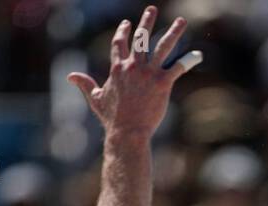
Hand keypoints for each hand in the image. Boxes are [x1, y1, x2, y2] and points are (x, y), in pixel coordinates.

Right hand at [67, 6, 200, 140]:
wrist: (127, 132)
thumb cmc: (112, 118)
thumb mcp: (95, 98)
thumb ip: (85, 84)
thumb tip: (70, 76)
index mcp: (117, 67)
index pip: (120, 42)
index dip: (123, 31)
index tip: (127, 23)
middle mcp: (133, 66)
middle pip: (141, 37)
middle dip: (147, 21)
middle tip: (151, 9)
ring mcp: (148, 74)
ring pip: (163, 46)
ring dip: (174, 32)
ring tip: (181, 21)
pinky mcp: (162, 83)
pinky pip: (177, 67)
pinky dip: (188, 60)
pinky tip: (198, 55)